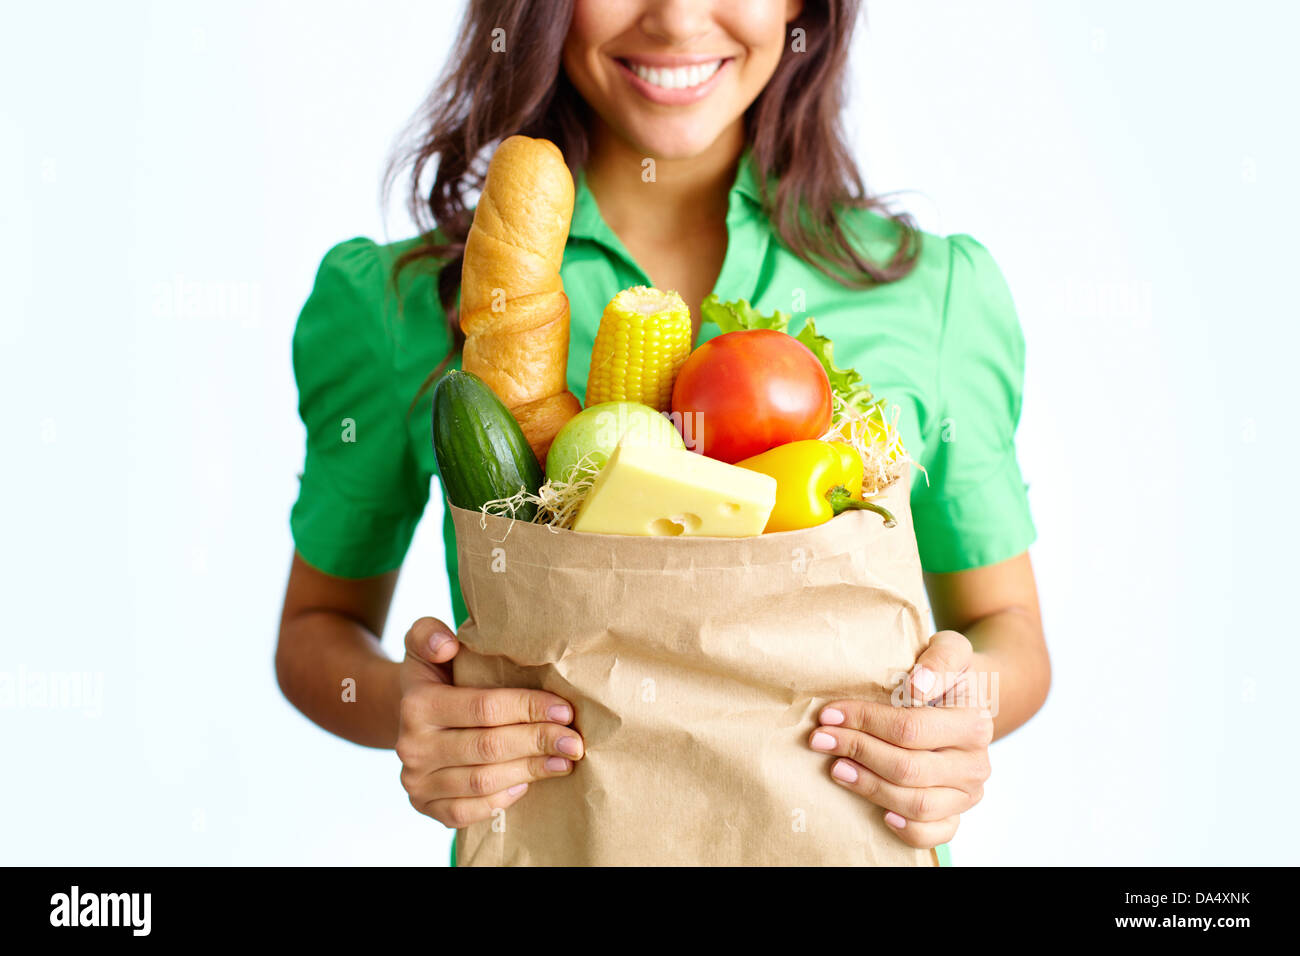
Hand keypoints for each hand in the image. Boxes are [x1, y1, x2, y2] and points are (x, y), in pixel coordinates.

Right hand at [395, 617, 584, 827]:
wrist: (406, 715)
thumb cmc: (434, 675)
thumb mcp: (425, 644)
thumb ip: (430, 634)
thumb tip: (447, 646)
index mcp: (417, 704)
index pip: (484, 708)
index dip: (528, 709)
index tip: (564, 710)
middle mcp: (412, 746)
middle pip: (488, 747)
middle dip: (538, 742)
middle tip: (575, 741)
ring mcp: (416, 781)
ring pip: (482, 782)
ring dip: (529, 772)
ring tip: (563, 761)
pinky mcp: (425, 806)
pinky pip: (467, 812)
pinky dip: (501, 799)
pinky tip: (527, 783)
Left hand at [807, 630, 992, 848]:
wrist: (967, 699)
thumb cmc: (945, 674)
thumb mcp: (949, 650)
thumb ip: (941, 659)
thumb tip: (918, 687)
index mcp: (974, 723)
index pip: (910, 728)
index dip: (865, 721)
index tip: (828, 714)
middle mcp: (976, 763)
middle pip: (908, 768)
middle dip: (858, 752)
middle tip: (820, 740)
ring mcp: (967, 794)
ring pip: (917, 804)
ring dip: (870, 787)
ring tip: (836, 768)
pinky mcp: (956, 814)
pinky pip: (933, 834)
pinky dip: (906, 829)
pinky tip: (880, 814)